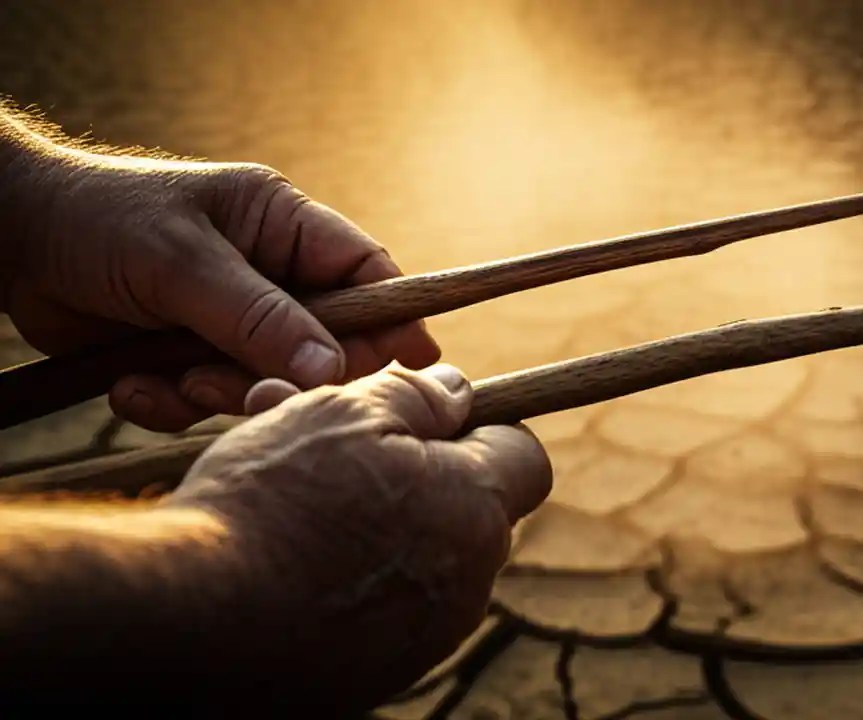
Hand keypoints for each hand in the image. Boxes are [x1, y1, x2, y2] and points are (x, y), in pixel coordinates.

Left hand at [3, 149, 438, 430]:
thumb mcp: (182, 263)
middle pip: (322, 342)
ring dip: (215, 393)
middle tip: (240, 387)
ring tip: (171, 377)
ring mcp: (227, 322)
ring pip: (261, 382)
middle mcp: (266, 277)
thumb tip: (331, 371)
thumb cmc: (99, 222)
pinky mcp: (184, 360)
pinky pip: (205, 402)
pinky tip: (130, 383)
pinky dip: (169, 404)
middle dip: (281, 373)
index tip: (414, 362)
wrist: (7, 243)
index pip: (364, 271)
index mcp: (280, 227)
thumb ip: (259, 318)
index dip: (395, 316)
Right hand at [162, 363, 551, 710]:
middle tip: (329, 444)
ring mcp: (421, 639)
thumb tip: (457, 391)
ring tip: (287, 490)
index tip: (423, 416)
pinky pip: (377, 608)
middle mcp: (466, 585)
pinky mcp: (374, 675)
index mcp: (476, 511)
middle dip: (407, 468)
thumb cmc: (271, 503)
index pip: (525, 458)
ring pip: (414, 555)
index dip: (481, 426)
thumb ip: (415, 395)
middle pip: (463, 507)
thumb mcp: (342, 412)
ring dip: (368, 516)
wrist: (190, 624)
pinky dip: (344, 576)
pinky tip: (282, 554)